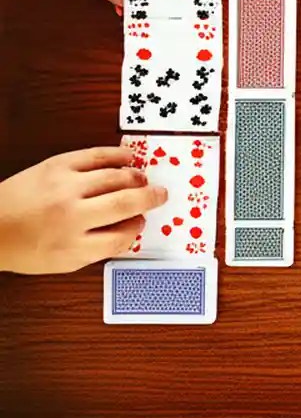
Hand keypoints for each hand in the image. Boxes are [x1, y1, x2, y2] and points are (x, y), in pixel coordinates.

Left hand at [0, 147, 165, 274]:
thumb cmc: (22, 246)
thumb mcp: (62, 262)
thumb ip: (98, 248)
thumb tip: (130, 228)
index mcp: (74, 245)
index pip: (123, 236)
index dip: (137, 228)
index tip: (140, 222)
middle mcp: (73, 215)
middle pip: (126, 203)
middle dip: (149, 198)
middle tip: (161, 195)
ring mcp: (65, 187)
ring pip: (117, 177)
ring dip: (136, 178)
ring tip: (143, 179)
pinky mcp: (57, 165)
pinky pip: (97, 155)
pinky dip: (118, 155)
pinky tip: (129, 158)